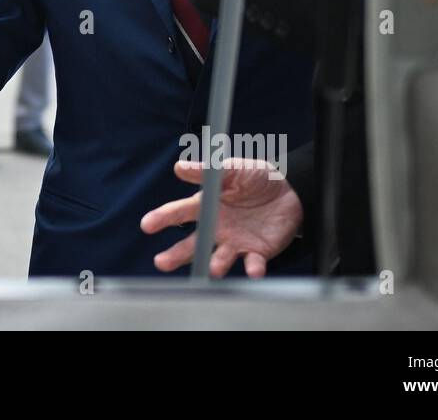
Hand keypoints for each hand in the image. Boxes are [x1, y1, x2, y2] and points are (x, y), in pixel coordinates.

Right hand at [141, 158, 302, 277]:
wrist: (290, 190)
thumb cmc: (254, 177)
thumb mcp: (232, 168)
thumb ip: (208, 170)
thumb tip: (179, 167)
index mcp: (206, 207)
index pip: (180, 213)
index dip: (163, 218)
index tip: (147, 225)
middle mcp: (216, 229)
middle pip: (193, 244)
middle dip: (176, 255)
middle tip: (161, 263)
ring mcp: (235, 243)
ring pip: (220, 258)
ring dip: (217, 264)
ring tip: (214, 269)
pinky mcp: (258, 252)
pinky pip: (253, 263)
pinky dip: (253, 268)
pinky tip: (253, 270)